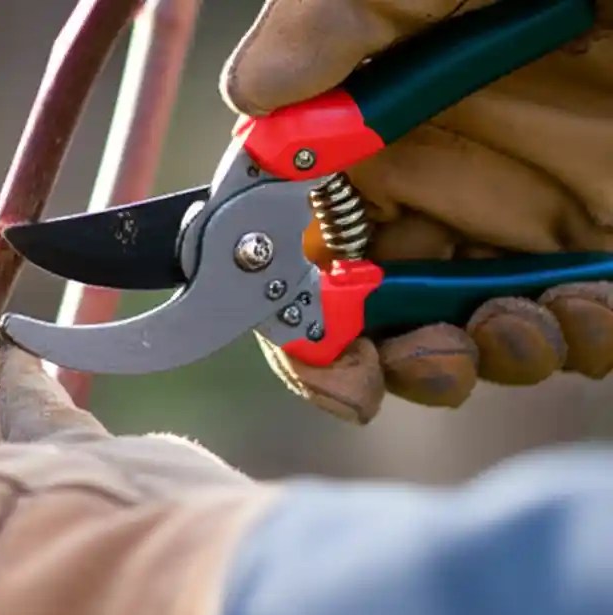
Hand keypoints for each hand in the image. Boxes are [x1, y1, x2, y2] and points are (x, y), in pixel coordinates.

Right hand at [223, 0, 612, 423]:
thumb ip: (334, 20)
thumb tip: (252, 95)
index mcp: (386, 120)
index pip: (304, 230)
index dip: (289, 301)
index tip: (308, 344)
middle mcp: (452, 174)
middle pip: (376, 303)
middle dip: (376, 357)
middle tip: (398, 366)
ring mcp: (535, 213)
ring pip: (472, 331)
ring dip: (475, 359)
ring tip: (506, 328)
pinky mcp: (611, 244)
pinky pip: (580, 327)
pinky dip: (571, 343)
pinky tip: (582, 310)